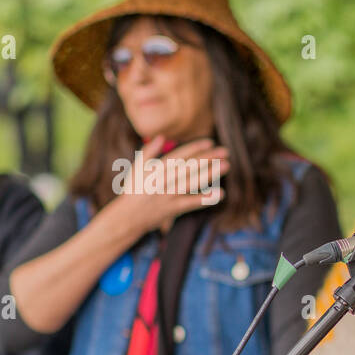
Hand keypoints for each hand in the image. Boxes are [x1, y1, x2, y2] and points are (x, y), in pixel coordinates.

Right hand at [104, 136, 227, 238]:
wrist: (127, 217)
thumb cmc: (134, 191)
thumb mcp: (137, 169)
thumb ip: (149, 152)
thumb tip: (161, 136)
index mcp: (154, 169)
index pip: (178, 156)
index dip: (194, 148)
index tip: (209, 142)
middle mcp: (162, 181)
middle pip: (188, 167)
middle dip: (207, 158)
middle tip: (225, 151)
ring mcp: (168, 195)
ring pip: (191, 182)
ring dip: (210, 174)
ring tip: (226, 166)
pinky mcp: (172, 209)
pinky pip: (191, 203)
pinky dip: (205, 199)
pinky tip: (220, 193)